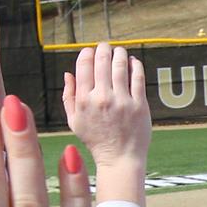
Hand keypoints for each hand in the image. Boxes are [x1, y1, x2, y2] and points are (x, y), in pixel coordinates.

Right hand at [62, 42, 149, 203]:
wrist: (119, 160)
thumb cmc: (96, 140)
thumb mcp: (74, 120)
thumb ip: (68, 96)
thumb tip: (68, 72)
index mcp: (84, 101)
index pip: (85, 65)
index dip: (87, 53)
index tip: (90, 51)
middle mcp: (102, 98)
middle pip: (102, 60)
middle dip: (103, 49)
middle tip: (106, 47)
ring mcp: (122, 101)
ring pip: (120, 65)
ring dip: (119, 53)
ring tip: (119, 52)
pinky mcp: (139, 104)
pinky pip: (137, 77)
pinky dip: (135, 65)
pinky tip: (132, 62)